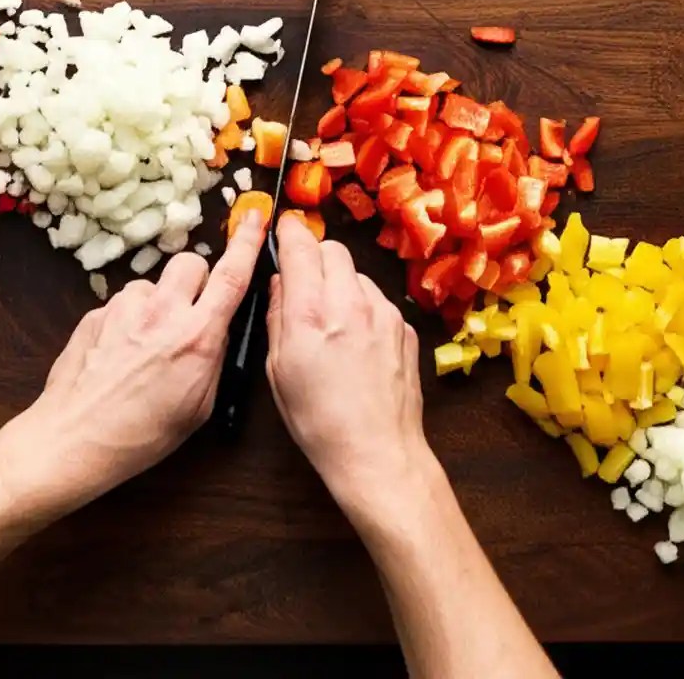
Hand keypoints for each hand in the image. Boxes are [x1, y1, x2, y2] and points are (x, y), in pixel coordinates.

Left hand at [0, 212, 265, 521]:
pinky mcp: (95, 313)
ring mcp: (124, 308)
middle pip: (190, 262)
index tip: (257, 218)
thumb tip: (218, 332)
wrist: (76, 438)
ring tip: (145, 346)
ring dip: (157, 304)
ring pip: (153, 284)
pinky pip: (123, 304)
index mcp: (196, 336)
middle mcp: (162, 312)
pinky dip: (128, 321)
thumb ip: (213, 358)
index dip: (248, 243)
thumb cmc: (143, 434)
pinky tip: (120, 355)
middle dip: (196, 280)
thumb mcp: (200, 406)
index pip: (231, 276)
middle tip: (190, 310)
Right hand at [265, 214, 437, 512]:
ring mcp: (385, 314)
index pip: (301, 245)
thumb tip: (281, 282)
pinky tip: (356, 343)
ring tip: (330, 323)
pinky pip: (378, 301)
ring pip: (357, 274)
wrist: (377, 452)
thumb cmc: (318, 420)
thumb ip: (277, 316)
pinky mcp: (406, 329)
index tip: (283, 230)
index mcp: (311, 313)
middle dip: (315, 257)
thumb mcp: (278, 370)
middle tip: (303, 283)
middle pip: (334, 250)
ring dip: (340, 284)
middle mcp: (351, 302)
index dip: (289, 232)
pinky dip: (363, 308)